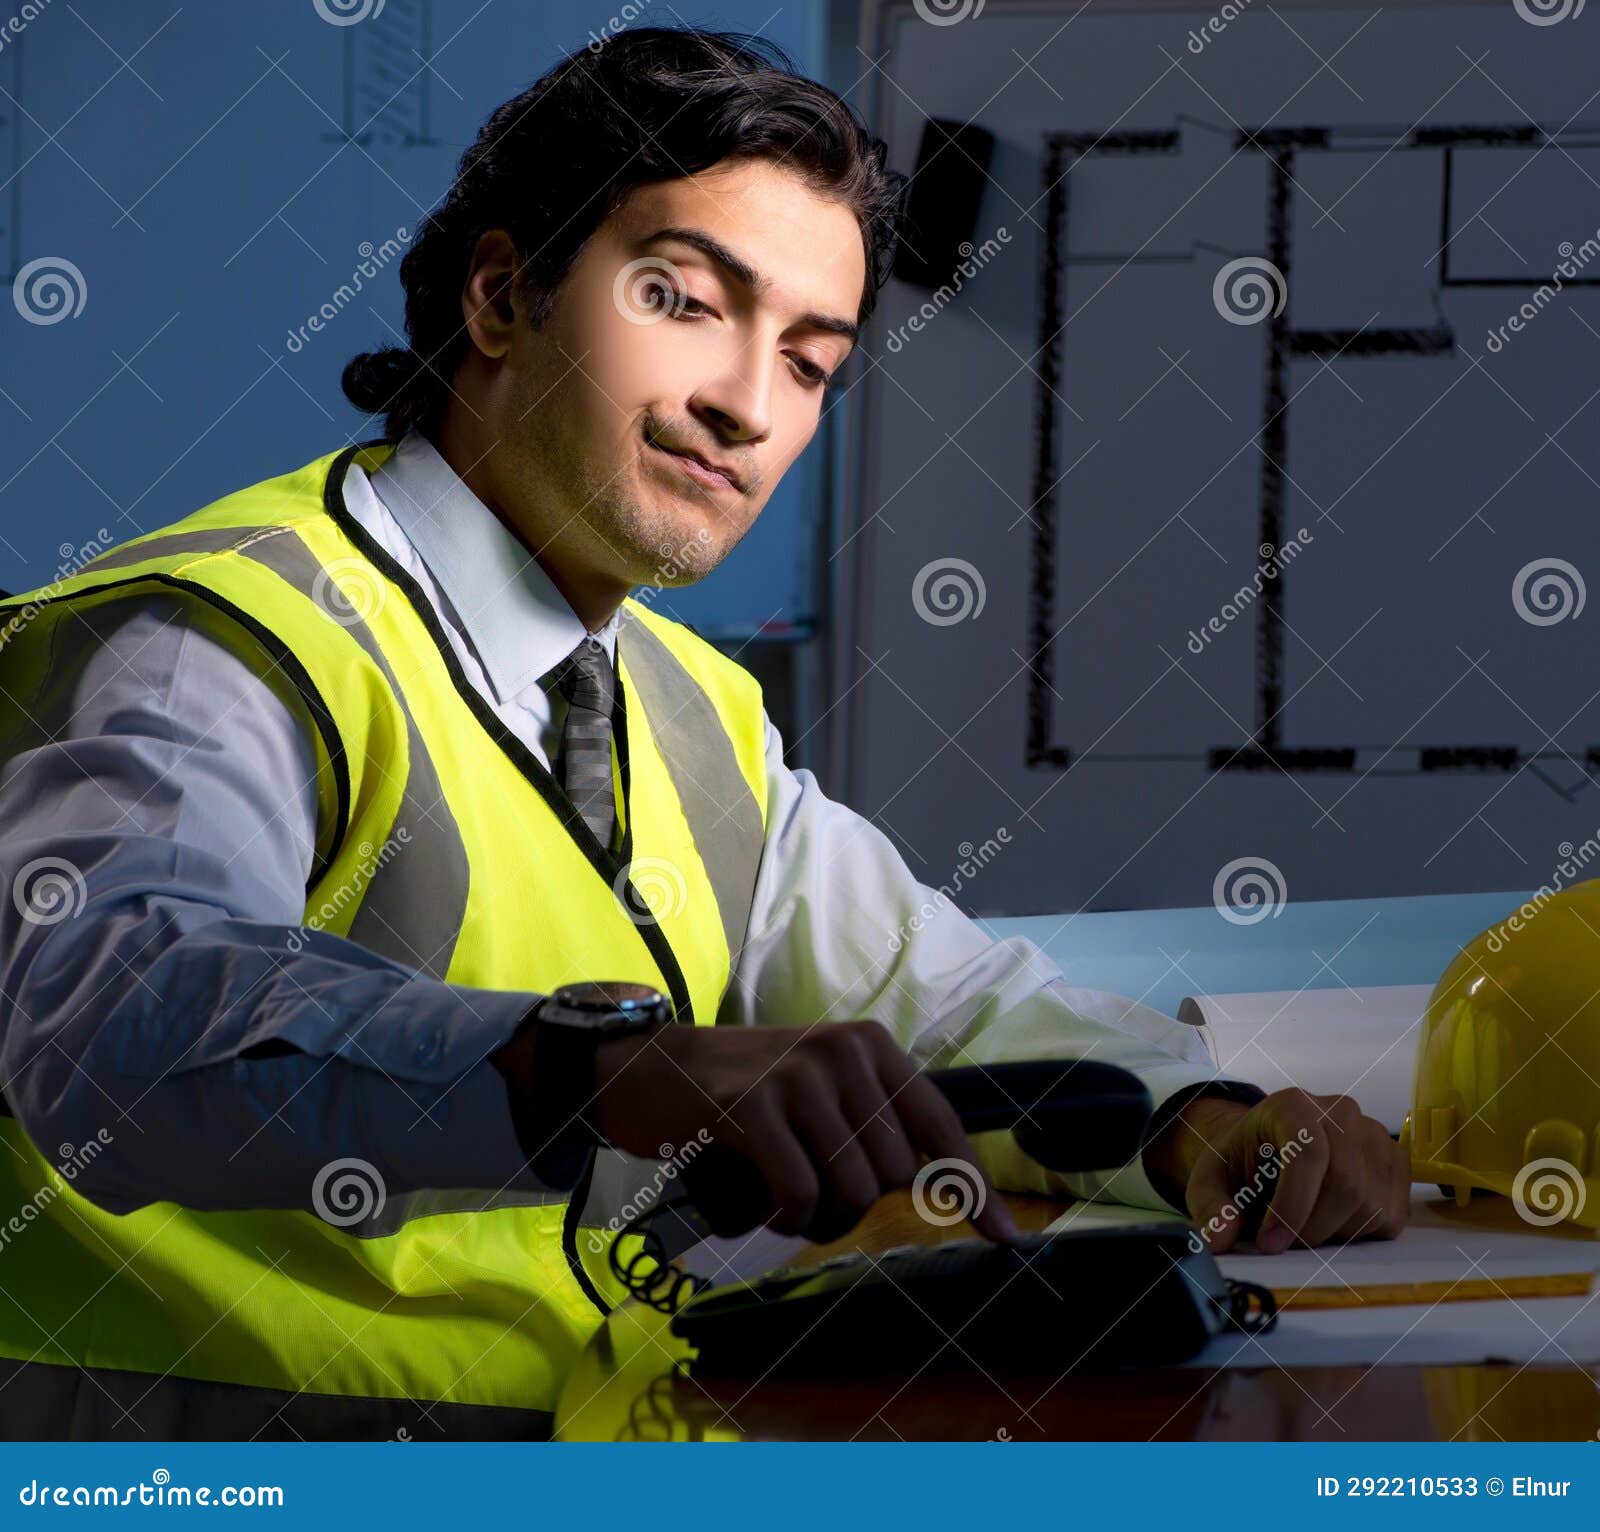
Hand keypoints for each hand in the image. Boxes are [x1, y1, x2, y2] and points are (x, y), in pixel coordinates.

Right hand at [588, 1019, 1018, 1244]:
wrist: (655, 1069)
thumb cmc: (747, 1093)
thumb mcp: (822, 1092)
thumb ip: (877, 1127)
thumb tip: (945, 1188)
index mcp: (873, 1047)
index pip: (940, 1127)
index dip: (974, 1189)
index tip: (1007, 1238)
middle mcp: (845, 1052)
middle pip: (894, 1175)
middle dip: (857, 1205)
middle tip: (810, 1194)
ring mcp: (799, 1076)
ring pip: (852, 1190)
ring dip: (818, 1218)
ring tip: (784, 1197)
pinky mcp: (752, 1106)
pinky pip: (802, 1194)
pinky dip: (787, 1217)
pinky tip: (766, 1206)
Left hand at [1142, 1088, 1410, 1253]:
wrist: (1271, 1145)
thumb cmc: (1245, 1161)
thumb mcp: (1212, 1178)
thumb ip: (1210, 1206)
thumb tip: (1219, 1238)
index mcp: (1292, 1105)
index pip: (1308, 1152)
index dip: (1292, 1207)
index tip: (1270, 1243)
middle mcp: (1341, 1112)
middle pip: (1344, 1185)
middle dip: (1310, 1228)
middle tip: (1282, 1242)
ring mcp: (1376, 1136)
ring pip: (1368, 1205)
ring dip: (1332, 1233)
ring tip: (1302, 1224)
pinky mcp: (1397, 1165)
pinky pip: (1388, 1216)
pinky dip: (1357, 1233)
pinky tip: (1330, 1220)